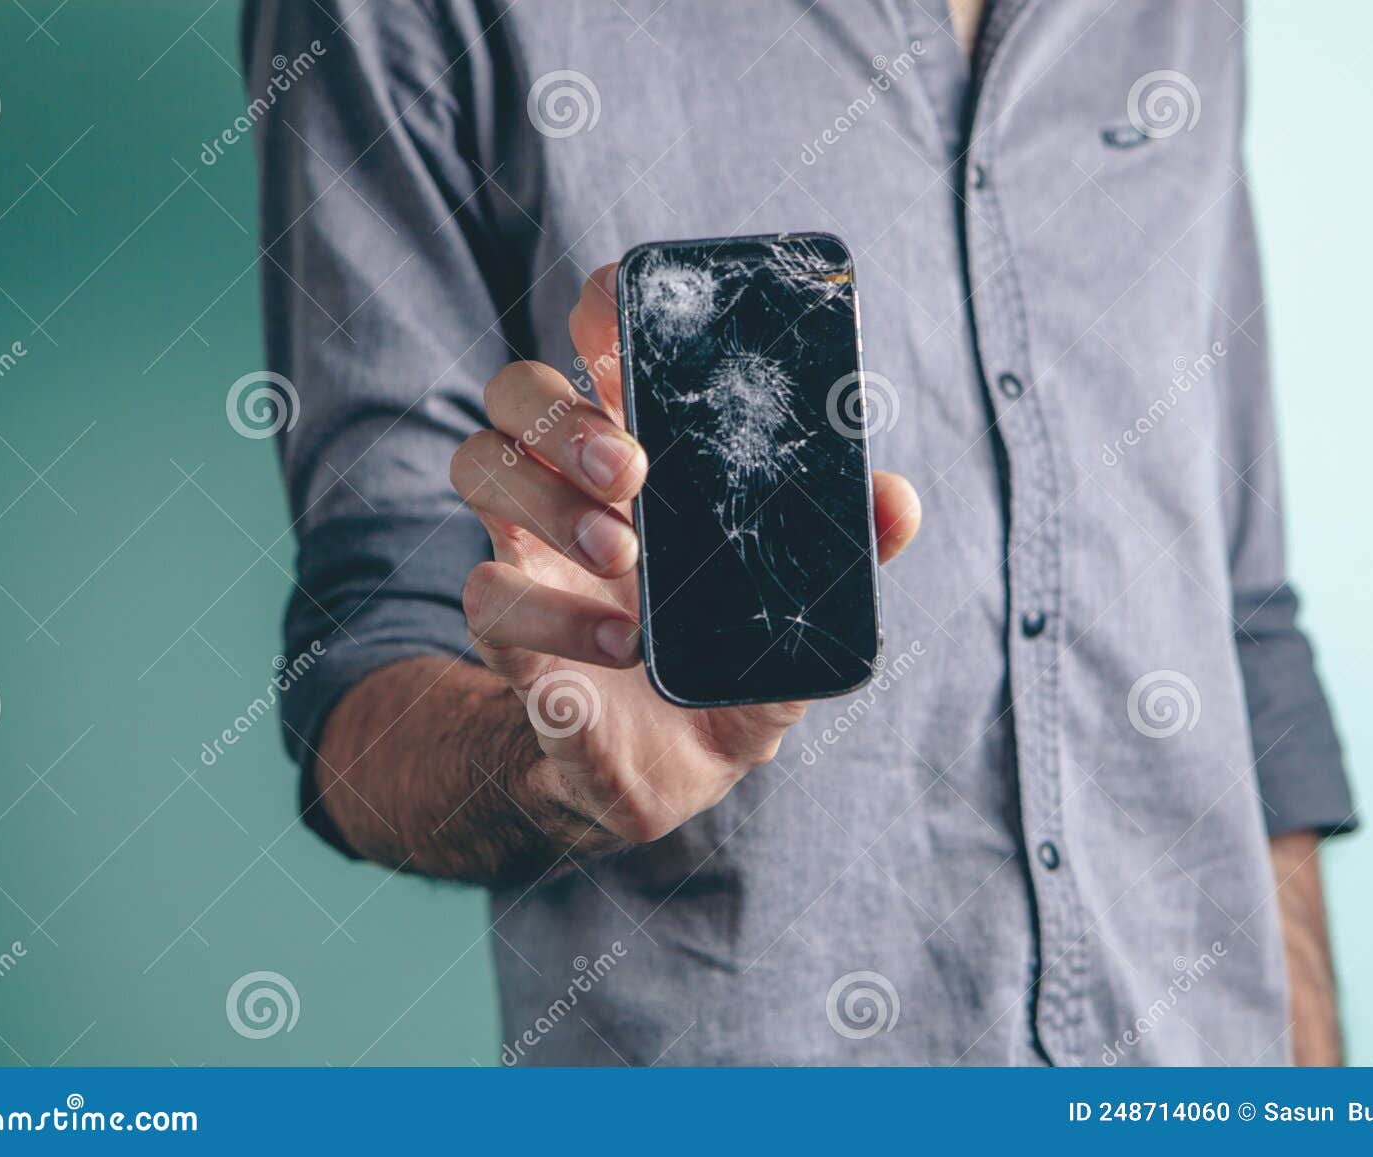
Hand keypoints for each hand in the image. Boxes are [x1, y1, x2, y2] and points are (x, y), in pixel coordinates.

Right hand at [448, 264, 921, 845]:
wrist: (672, 773)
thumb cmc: (734, 667)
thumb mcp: (797, 615)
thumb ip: (841, 556)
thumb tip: (894, 499)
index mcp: (643, 452)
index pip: (597, 345)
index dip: (601, 310)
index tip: (623, 322)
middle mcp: (572, 484)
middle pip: (516, 391)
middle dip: (564, 412)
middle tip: (632, 470)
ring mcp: (530, 550)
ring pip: (477, 462)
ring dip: (545, 496)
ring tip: (623, 554)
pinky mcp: (507, 630)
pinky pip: (484, 592)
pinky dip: (553, 615)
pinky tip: (619, 643)